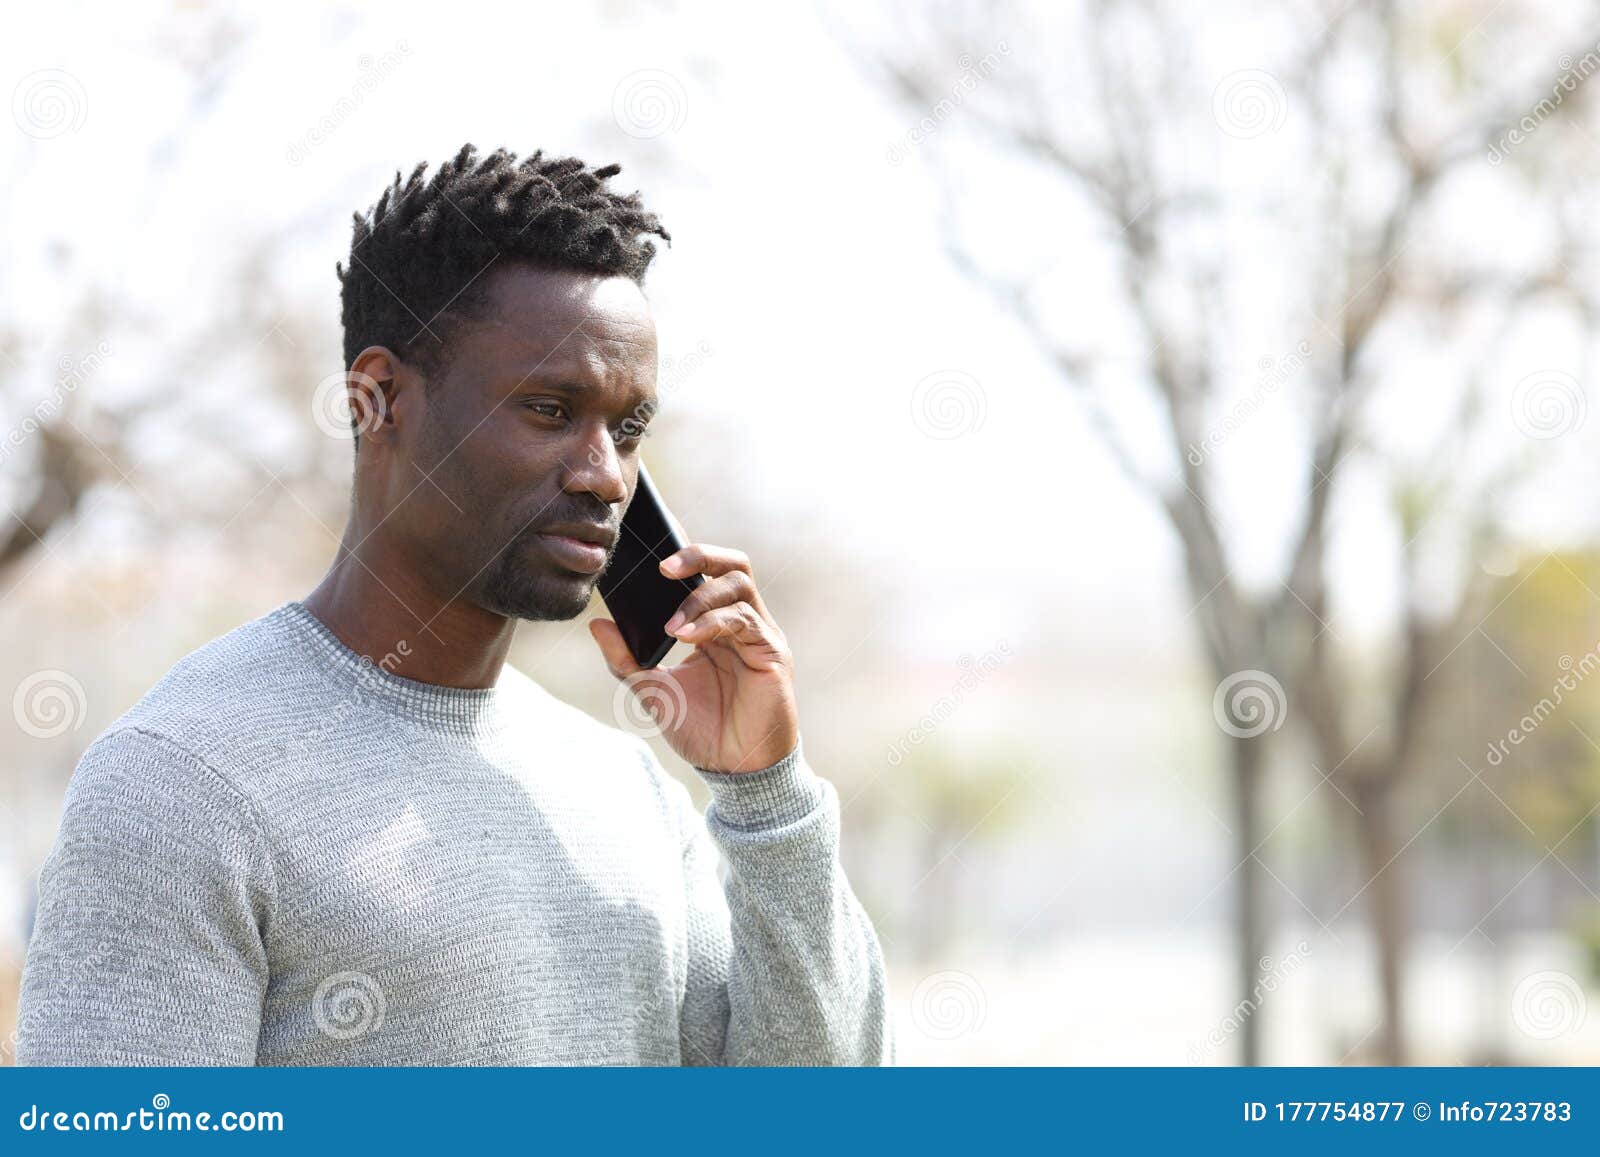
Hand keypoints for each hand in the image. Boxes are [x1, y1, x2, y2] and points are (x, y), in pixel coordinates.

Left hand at [588, 543, 798, 772]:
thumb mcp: (651, 690)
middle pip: (732, 563)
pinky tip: (687, 638)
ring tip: (672, 626)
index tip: (647, 561)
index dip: (684, 558)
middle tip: (663, 568)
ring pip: (739, 583)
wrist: (732, 768)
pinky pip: (745, 619)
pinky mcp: (773, 652)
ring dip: (699, 597)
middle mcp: (742, 622)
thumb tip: (596, 623)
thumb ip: (624, 658)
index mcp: (717, 625)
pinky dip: (713, 622)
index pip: (706, 573)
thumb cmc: (701, 729)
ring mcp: (760, 634)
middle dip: (698, 556)